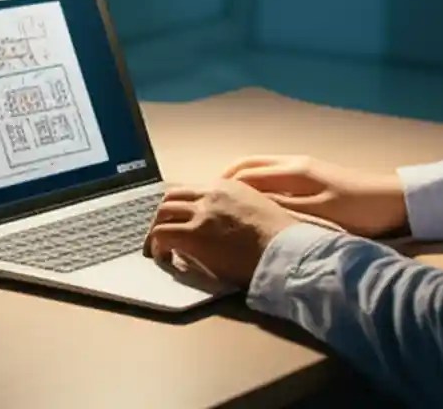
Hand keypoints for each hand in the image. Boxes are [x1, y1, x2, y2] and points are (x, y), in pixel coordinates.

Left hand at [146, 180, 299, 287]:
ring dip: (156, 229)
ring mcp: (201, 213)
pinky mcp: (193, 235)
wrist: (287, 253)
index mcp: (227, 186)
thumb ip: (233, 209)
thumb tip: (215, 223)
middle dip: (163, 214)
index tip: (178, 219)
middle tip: (160, 230)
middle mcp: (211, 194)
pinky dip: (156, 245)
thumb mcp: (258, 209)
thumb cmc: (281, 239)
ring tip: (156, 247)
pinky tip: (162, 257)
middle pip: (172, 197)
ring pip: (163, 214)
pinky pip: (162, 235)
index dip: (181, 206)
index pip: (192, 190)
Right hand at [222, 155, 407, 237]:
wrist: (396, 200)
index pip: (245, 174)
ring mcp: (302, 166)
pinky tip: (254, 199)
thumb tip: (247, 205)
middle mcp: (293, 163)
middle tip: (207, 198)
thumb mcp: (319, 214)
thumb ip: (282, 207)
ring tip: (224, 199)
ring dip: (238, 178)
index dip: (221, 187)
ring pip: (258, 166)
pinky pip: (270, 172)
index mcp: (293, 172)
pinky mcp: (310, 174)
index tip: (204, 202)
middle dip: (224, 178)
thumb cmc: (360, 211)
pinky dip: (254, 181)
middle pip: (247, 164)